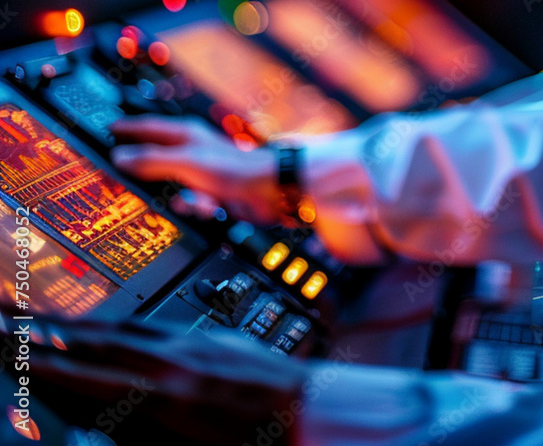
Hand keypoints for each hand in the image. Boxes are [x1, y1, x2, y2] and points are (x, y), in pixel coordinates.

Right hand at [24, 318, 309, 445]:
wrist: (307, 415)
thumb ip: (136, 429)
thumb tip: (96, 411)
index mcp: (166, 396)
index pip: (88, 373)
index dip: (43, 361)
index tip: (9, 346)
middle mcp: (176, 361)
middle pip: (99, 340)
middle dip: (48, 331)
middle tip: (8, 319)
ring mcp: (195, 342)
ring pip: (125, 328)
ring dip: (79, 323)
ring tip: (40, 320)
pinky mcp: (212, 336)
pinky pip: (155, 326)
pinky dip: (121, 323)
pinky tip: (106, 326)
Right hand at [110, 115, 282, 224]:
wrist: (269, 190)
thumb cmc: (237, 168)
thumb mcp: (187, 163)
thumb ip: (152, 160)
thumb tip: (120, 156)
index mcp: (185, 134)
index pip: (146, 127)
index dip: (126, 128)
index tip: (105, 129)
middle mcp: (191, 150)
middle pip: (155, 160)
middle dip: (146, 175)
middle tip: (127, 182)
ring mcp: (199, 172)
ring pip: (170, 187)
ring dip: (179, 197)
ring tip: (194, 200)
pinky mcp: (208, 192)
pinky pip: (188, 203)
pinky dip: (195, 207)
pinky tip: (207, 207)